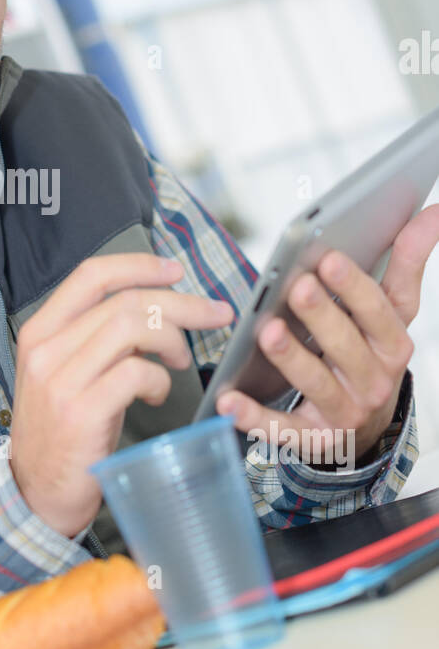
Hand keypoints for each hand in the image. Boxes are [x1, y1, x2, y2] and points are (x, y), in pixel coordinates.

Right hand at [9, 252, 233, 536]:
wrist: (34, 494)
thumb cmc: (61, 433)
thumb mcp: (65, 375)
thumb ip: (96, 340)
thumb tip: (153, 314)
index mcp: (40, 332)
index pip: (91, 275)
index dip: (139, 266)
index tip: (175, 270)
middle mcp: (46, 349)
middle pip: (125, 301)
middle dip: (181, 303)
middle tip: (214, 314)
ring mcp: (61, 380)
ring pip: (132, 328)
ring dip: (172, 339)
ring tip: (180, 362)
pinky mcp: (81, 412)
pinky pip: (136, 373)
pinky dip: (159, 380)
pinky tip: (158, 394)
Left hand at [216, 204, 438, 466]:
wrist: (363, 425)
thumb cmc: (369, 351)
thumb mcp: (392, 310)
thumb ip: (407, 261)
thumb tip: (432, 210)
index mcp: (393, 344)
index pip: (379, 313)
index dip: (355, 288)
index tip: (331, 259)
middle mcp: (374, 379)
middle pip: (346, 345)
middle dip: (322, 315)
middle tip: (297, 287)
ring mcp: (343, 411)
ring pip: (316, 383)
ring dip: (292, 358)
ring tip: (267, 332)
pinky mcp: (311, 438)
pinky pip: (281, 429)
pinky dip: (254, 417)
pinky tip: (229, 400)